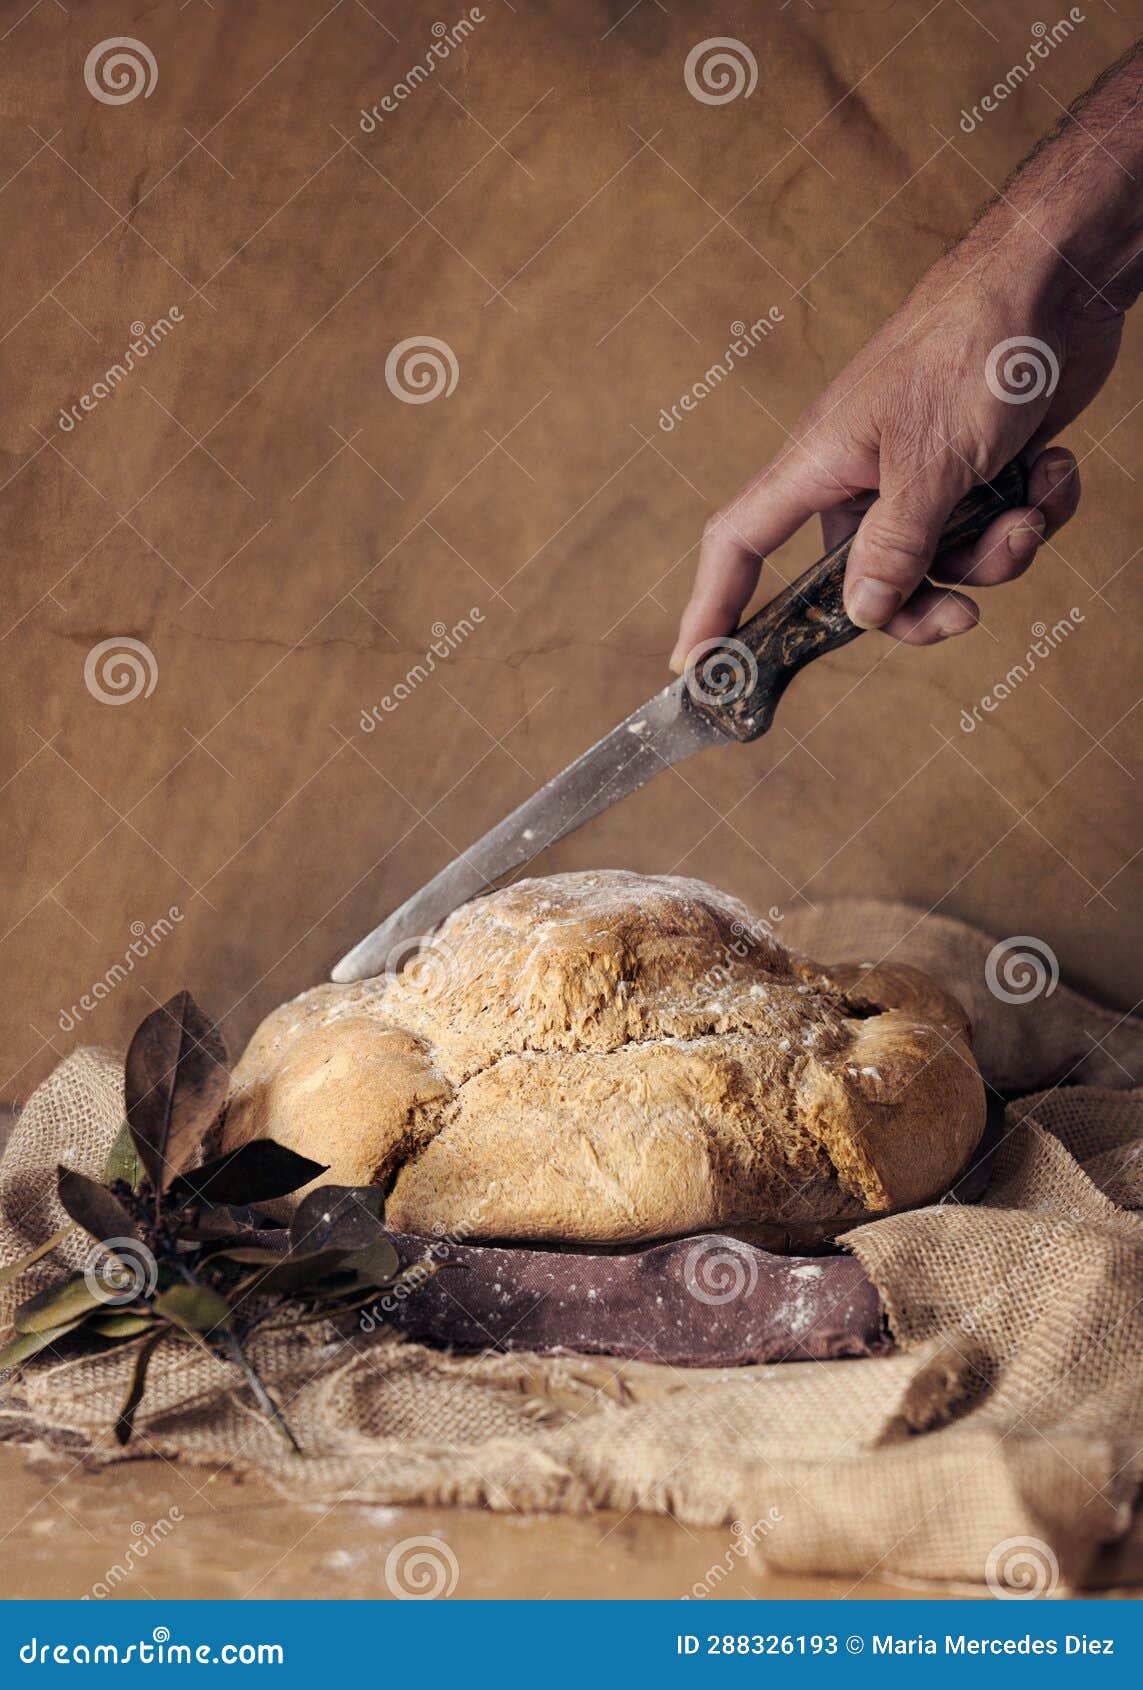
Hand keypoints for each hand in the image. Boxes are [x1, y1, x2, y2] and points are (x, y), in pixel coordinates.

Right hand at [671, 223, 1110, 663]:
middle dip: (923, 605)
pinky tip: (1049, 469)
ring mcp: (922, 477)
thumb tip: (861, 616)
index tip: (695, 663)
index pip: (740, 544)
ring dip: (996, 551)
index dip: (712, 603)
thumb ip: (893, 548)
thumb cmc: (972, 346)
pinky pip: (995, 527)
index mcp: (820, 466)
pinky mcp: (979, 469)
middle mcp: (861, 479)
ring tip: (1028, 507)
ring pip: (943, 563)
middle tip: (966, 615)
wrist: (1056, 277)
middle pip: (863, 584)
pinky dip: (1031, 508)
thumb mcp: (930, 463)